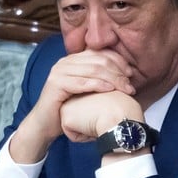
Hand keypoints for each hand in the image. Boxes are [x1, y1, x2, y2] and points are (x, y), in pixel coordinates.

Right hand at [11, 50, 133, 162]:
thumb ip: (100, 79)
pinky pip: (82, 82)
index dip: (118, 61)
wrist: (46, 124)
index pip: (100, 53)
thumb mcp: (87, 90)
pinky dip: (98, 85)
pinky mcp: (56, 84)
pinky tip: (110, 90)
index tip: (131, 74)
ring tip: (125, 89)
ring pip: (92, 69)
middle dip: (118, 72)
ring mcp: (59, 71)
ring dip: (112, 79)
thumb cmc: (70, 108)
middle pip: (98, 60)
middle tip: (130, 85)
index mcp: (74, 60)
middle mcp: (66, 62)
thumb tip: (125, 76)